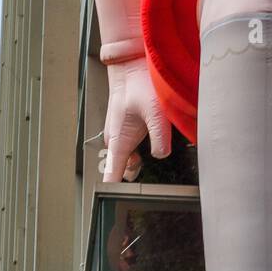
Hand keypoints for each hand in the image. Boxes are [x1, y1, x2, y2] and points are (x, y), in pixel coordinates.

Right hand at [102, 57, 171, 183]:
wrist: (132, 66)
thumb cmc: (140, 85)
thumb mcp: (156, 113)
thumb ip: (159, 137)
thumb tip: (160, 156)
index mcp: (119, 142)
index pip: (111, 177)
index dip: (116, 192)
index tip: (122, 204)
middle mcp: (116, 141)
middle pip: (123, 171)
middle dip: (136, 177)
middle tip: (154, 178)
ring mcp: (120, 135)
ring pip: (128, 159)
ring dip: (141, 161)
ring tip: (156, 153)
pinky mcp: (126, 128)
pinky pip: (131, 148)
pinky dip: (141, 150)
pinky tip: (156, 140)